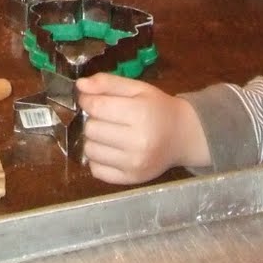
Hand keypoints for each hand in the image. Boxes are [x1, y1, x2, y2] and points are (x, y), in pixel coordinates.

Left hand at [75, 74, 210, 184]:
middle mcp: (138, 143)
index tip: (90, 99)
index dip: (87, 100)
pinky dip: (97, 160)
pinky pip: (96, 171)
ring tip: (108, 134)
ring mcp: (134, 165)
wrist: (182, 136)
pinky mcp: (131, 179)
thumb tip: (80, 86)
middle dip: (93, 120)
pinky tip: (110, 150)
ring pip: (90, 151)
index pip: (96, 107)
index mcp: (141, 114)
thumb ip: (107, 83)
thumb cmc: (157, 108)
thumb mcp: (137, 88)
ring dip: (93, 140)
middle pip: (91, 129)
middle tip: (105, 118)